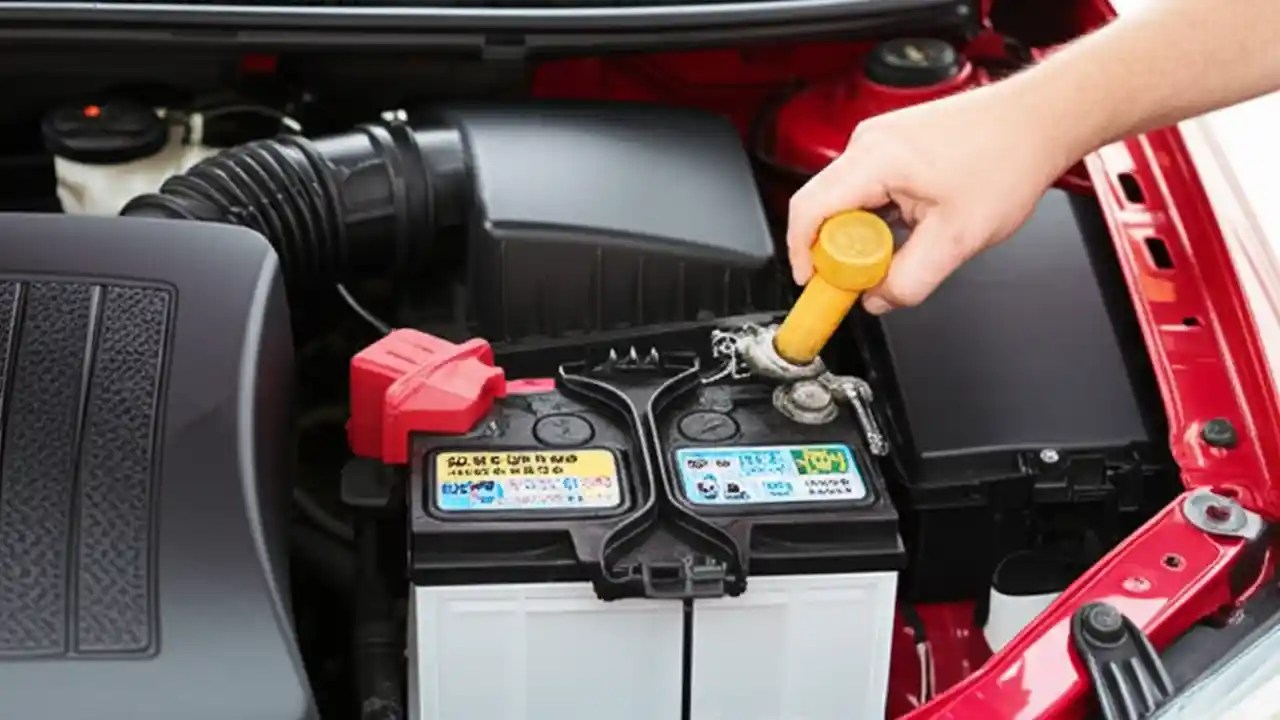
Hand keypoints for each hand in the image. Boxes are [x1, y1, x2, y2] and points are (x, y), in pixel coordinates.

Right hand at [785, 84, 1075, 313]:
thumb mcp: (958, 238)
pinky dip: (879, 219)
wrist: (1038, 120)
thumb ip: (910, 280)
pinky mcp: (893, 146)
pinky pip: (867, 191)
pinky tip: (911, 229)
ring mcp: (880, 141)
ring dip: (864, 236)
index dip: (801, 255)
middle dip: (838, 252)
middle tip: (866, 278)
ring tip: (905, 249)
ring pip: (847, 202)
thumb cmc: (1008, 158)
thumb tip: (878, 299)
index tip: (816, 285)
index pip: (808, 211)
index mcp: (875, 158)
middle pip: (822, 208)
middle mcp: (868, 143)